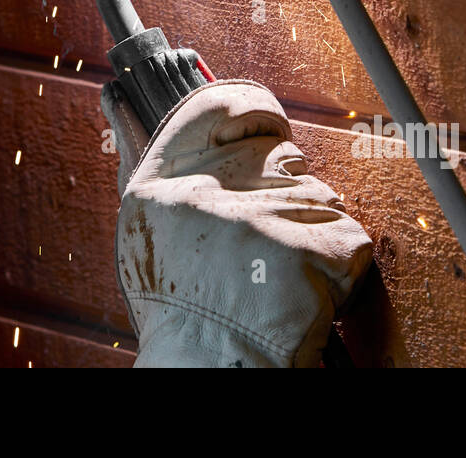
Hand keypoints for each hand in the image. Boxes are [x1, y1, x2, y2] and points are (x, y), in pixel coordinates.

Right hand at [104, 79, 372, 366]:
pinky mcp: (306, 254)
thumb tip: (115, 97)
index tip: (269, 129)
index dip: (255, 112)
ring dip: (315, 236)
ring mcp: (260, 219)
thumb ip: (139, 153)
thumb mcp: (143, 223)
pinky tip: (305, 289)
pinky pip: (349, 240)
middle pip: (285, 158)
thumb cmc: (176, 302)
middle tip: (265, 242)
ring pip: (322, 200)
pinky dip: (340, 268)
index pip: (218, 105)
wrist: (204, 368)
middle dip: (290, 196)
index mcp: (162, 177)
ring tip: (278, 273)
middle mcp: (208, 190)